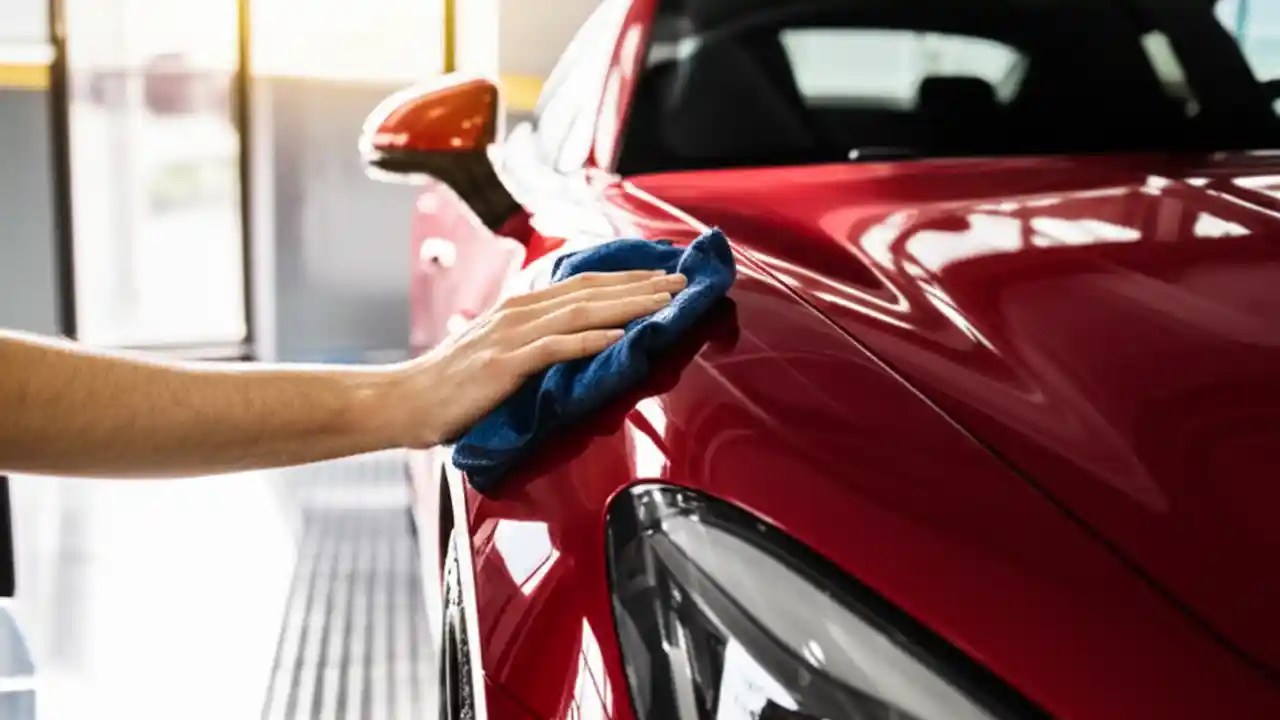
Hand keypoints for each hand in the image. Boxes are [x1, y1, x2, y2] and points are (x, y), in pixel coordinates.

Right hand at [386, 269, 686, 447]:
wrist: (405, 401)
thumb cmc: (452, 384)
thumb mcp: (498, 351)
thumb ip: (534, 340)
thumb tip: (575, 339)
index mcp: (520, 307)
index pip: (583, 284)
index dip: (627, 277)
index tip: (664, 275)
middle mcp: (519, 312)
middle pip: (591, 291)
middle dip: (641, 285)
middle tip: (682, 281)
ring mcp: (511, 336)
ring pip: (581, 312)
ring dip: (627, 305)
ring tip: (663, 302)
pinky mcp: (505, 365)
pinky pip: (556, 348)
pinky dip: (590, 340)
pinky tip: (619, 336)